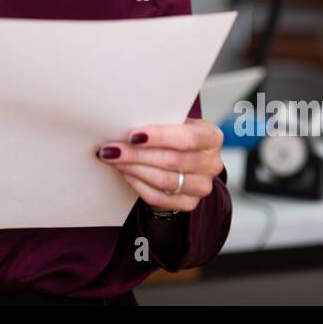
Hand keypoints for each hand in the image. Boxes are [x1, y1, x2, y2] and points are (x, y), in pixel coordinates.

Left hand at [95, 118, 224, 213]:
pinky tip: (124, 173)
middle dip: (136, 154)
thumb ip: (160, 121)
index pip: (187, 137)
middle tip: (111, 148)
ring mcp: (202, 186)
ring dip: (133, 169)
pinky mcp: (189, 203)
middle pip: (172, 160)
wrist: (183, 162)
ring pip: (164, 180)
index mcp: (211, 137)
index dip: (160, 137)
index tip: (132, 135)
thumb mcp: (176, 123)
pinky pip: (159, 197)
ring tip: (113, 159)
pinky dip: (138, 185)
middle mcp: (211, 163)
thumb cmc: (175, 137)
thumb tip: (124, 120)